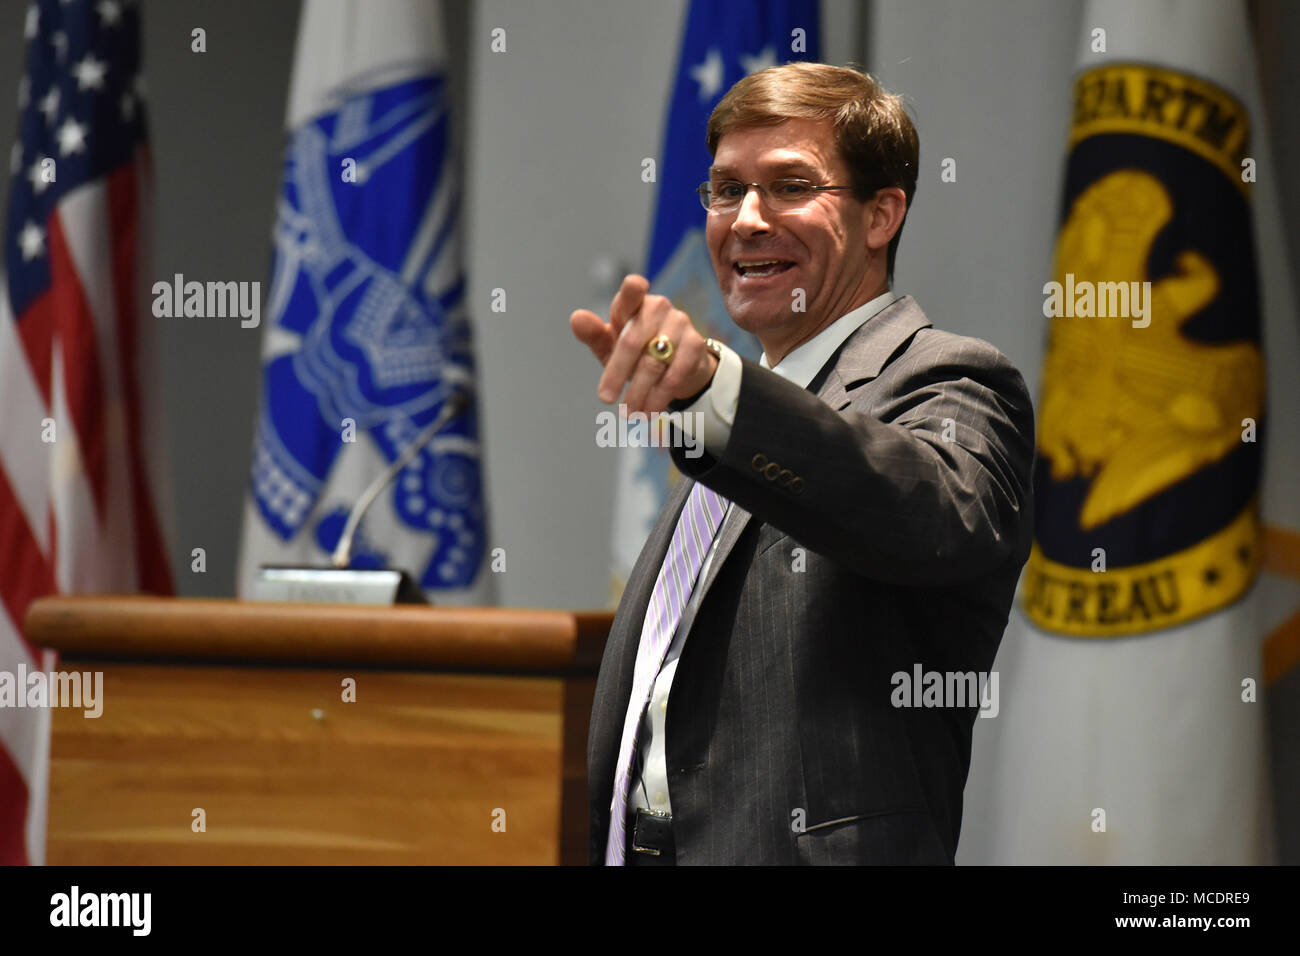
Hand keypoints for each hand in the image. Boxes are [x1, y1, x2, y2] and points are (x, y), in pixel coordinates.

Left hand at [570, 274, 718, 414]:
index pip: (633, 291)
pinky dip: (659, 397)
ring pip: (653, 362)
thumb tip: (576, 318)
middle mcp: (658, 307)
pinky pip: (675, 374)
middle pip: (633, 341)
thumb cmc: (635, 351)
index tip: (636, 286)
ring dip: (638, 392)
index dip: (634, 288)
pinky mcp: (696, 344)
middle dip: (617, 373)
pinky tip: (648, 411)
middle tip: (605, 399)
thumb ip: (593, 334)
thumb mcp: (611, 345)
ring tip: (627, 414)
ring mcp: (680, 324)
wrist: (675, 366)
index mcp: (632, 303)